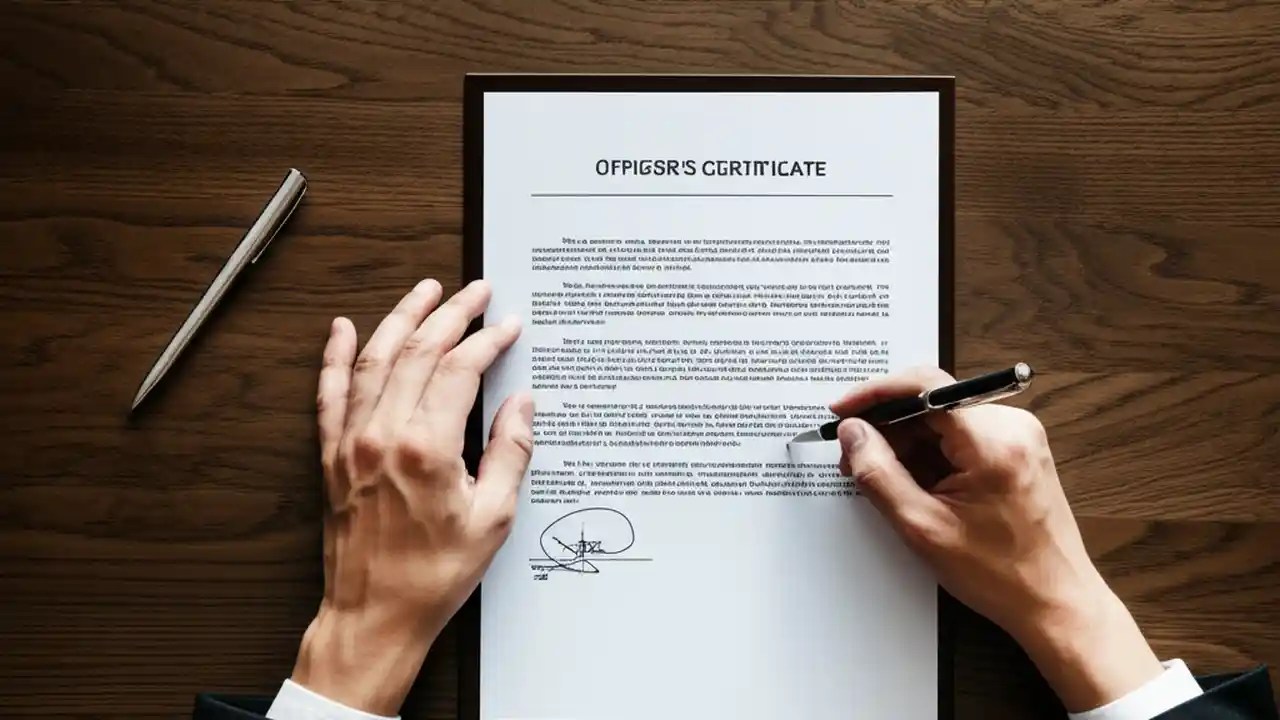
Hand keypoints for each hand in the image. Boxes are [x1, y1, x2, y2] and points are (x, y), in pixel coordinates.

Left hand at [289, 279, 532, 715]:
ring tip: (425, 291)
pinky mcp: (331, 457)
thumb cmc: (433, 576)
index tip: (508, 327)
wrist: (374, 616)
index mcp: (426, 448)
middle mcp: (383, 434)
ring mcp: (352, 442)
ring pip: (375, 359)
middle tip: (476, 292)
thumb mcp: (493, 518)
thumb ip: (510, 453)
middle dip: (451, 314)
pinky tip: (343, 330)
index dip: (487, 341)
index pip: (459, 370)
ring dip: (401, 318)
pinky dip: (336, 357)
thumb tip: (521, 405)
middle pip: (418, 351)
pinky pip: (330, 393)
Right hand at [831, 367, 1162, 712]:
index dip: (875, 393)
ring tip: (884, 481)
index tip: (844, 410)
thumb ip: (878, 473)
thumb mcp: (923, 527)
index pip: (925, 386)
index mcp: (993, 442)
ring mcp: (1018, 435)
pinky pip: (960, 435)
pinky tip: (915, 484)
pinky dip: (930, 453)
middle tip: (854, 459)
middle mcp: (1012, 426)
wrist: (1056, 602)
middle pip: (931, 402)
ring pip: (942, 418)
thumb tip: (852, 432)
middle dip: (887, 427)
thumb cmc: (1002, 575)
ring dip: (907, 443)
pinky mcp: (1017, 448)